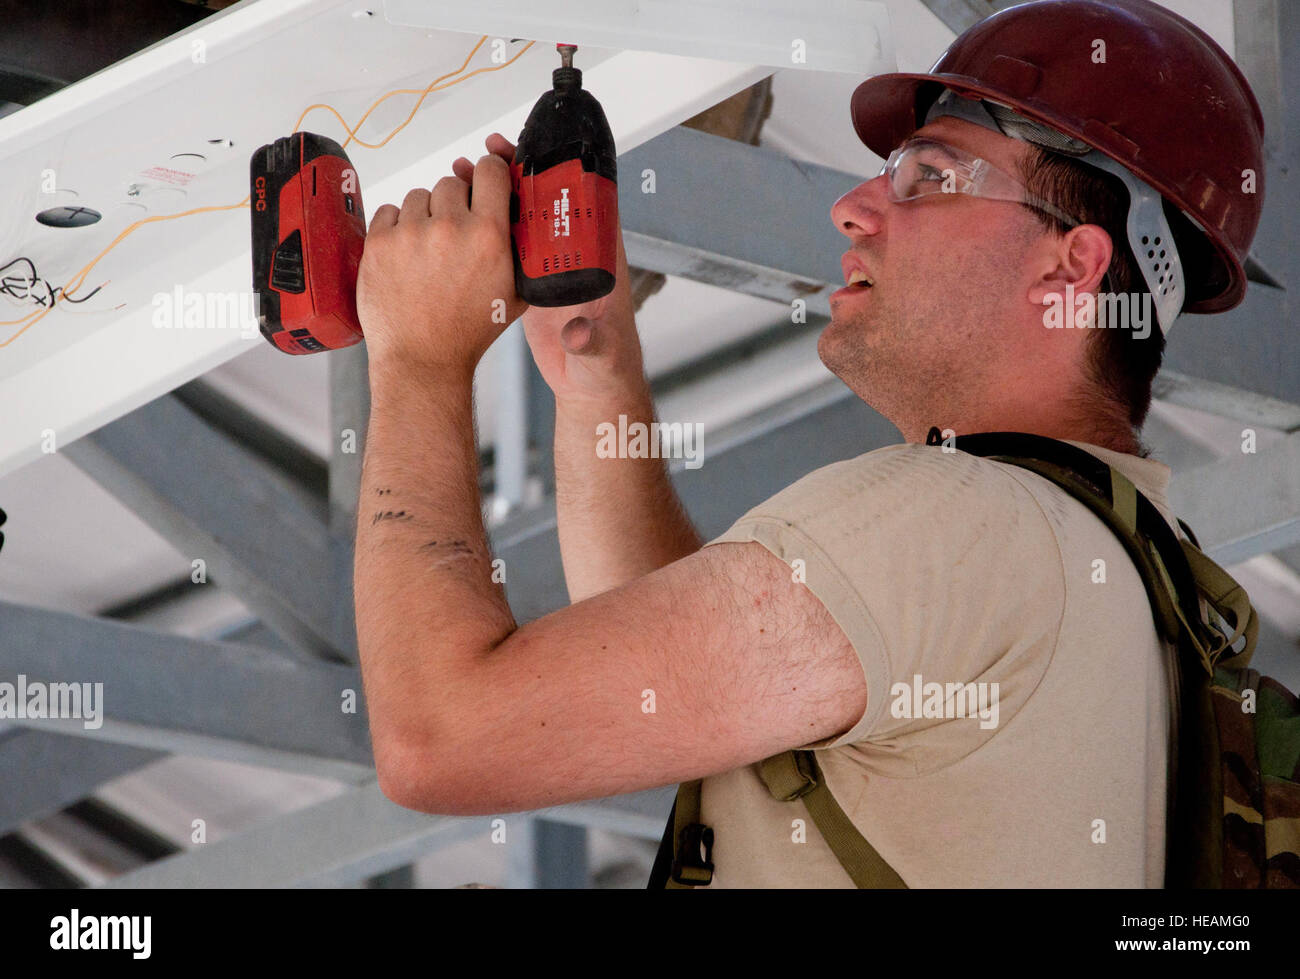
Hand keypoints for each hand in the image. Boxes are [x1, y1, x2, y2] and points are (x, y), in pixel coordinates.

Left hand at [356, 149, 525, 379]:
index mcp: (489, 235)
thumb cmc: (469, 331)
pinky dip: (396, 227)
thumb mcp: (515, 293)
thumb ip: (522, 250)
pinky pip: (388, 211)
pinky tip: (406, 255)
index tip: (484, 184)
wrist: (423, 359)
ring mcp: (410, 233)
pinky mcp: (379, 242)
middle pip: (452, 182)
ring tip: (427, 250)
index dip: (488, 174)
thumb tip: (523, 215)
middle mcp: (450, 227)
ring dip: (424, 215)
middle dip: (454, 203)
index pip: (490, 169)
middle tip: (453, 234)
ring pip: (419, 196)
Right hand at [452, 134, 643, 407]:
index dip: (559, 173)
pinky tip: (459, 211)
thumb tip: (578, 334)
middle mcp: (575, 256)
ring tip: (461, 173)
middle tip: (487, 151)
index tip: (531, 153)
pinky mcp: (531, 281)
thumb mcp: (598, 354)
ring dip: (494, 194)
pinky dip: (486, 224)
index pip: (583, 203)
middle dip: (516, 172)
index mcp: (599, 262)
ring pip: (523, 217)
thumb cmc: (604, 368)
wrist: (589, 386)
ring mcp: (551, 266)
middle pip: (546, 200)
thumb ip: (590, 342)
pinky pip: (508, 242)